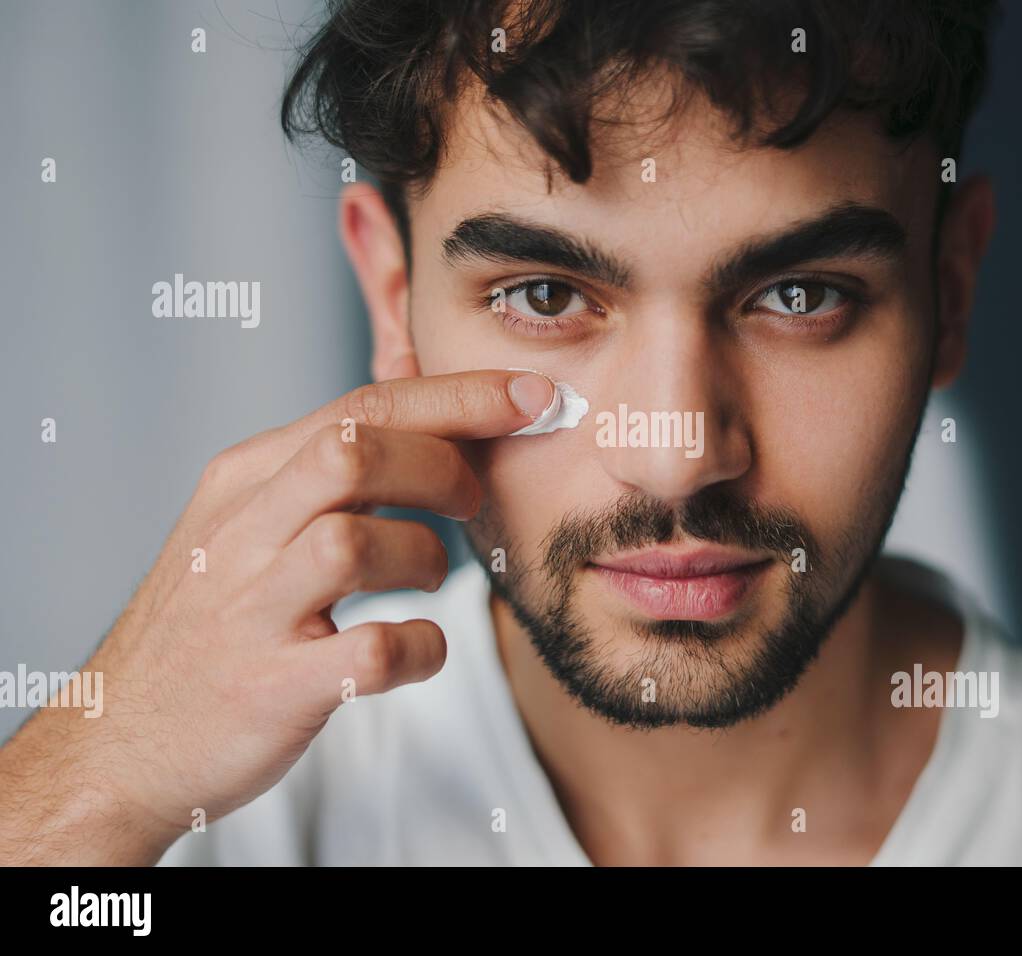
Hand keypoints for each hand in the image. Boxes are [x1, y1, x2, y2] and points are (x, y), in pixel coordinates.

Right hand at [0, 369, 555, 863]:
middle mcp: (240, 533)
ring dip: (425, 555)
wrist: (123, 738)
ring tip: (429, 576)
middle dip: (442, 464)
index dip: (460, 396)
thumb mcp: (250, 522)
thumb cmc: (216, 621)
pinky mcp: (269, 686)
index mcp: (245, 478)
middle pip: (354, 451)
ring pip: (354, 541)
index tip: (534, 396)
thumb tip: (444, 425)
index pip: (361, 405)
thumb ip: (327, 471)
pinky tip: (417, 648)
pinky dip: (421, 645)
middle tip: (474, 499)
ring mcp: (249, 610)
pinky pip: (371, 649)